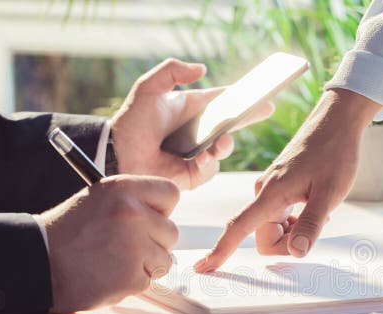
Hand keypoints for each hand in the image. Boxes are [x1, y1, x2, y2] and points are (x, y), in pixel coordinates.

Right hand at [39, 175, 179, 313]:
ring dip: (145, 264)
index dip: (160, 209)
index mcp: (123, 189)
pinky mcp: (132, 277)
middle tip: (126, 245)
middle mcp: (132, 214)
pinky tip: (109, 274)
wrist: (39, 265)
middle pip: (171, 231)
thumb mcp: (98, 200)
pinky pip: (149, 280)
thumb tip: (163, 214)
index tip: (150, 218)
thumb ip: (132, 202)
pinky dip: (133, 282)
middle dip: (154, 241)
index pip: (170, 193)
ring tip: (114, 260)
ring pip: (165, 259)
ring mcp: (134, 247)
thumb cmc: (66, 234)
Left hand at [110, 58, 273, 189]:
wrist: (117, 152)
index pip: (223, 101)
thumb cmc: (132, 120)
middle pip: (231, 124)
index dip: (243, 97)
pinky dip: (208, 164)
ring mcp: (197, 154)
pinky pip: (209, 170)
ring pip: (224, 149)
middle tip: (265, 108)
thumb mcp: (149, 87)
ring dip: (226, 145)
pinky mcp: (192, 175)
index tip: (261, 93)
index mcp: (193, 109)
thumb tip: (203, 69)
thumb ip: (172, 71)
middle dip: (250, 116)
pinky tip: (201, 157)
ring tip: (221, 142)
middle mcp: (199, 132)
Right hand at [195, 88, 382, 272]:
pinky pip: (279, 217)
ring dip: (294, 229)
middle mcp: (263, 193)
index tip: (204, 268)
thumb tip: (297, 252)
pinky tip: (313, 203)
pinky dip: (295, 219)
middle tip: (317, 223)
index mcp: (270, 194)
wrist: (337, 123)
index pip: (238, 227)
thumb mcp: (330, 193)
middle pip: (263, 237)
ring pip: (273, 228)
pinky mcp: (276, 188)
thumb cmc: (335, 153)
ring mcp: (269, 190)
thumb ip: (311, 224)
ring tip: (318, 208)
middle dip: (288, 241)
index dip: (221, 251)